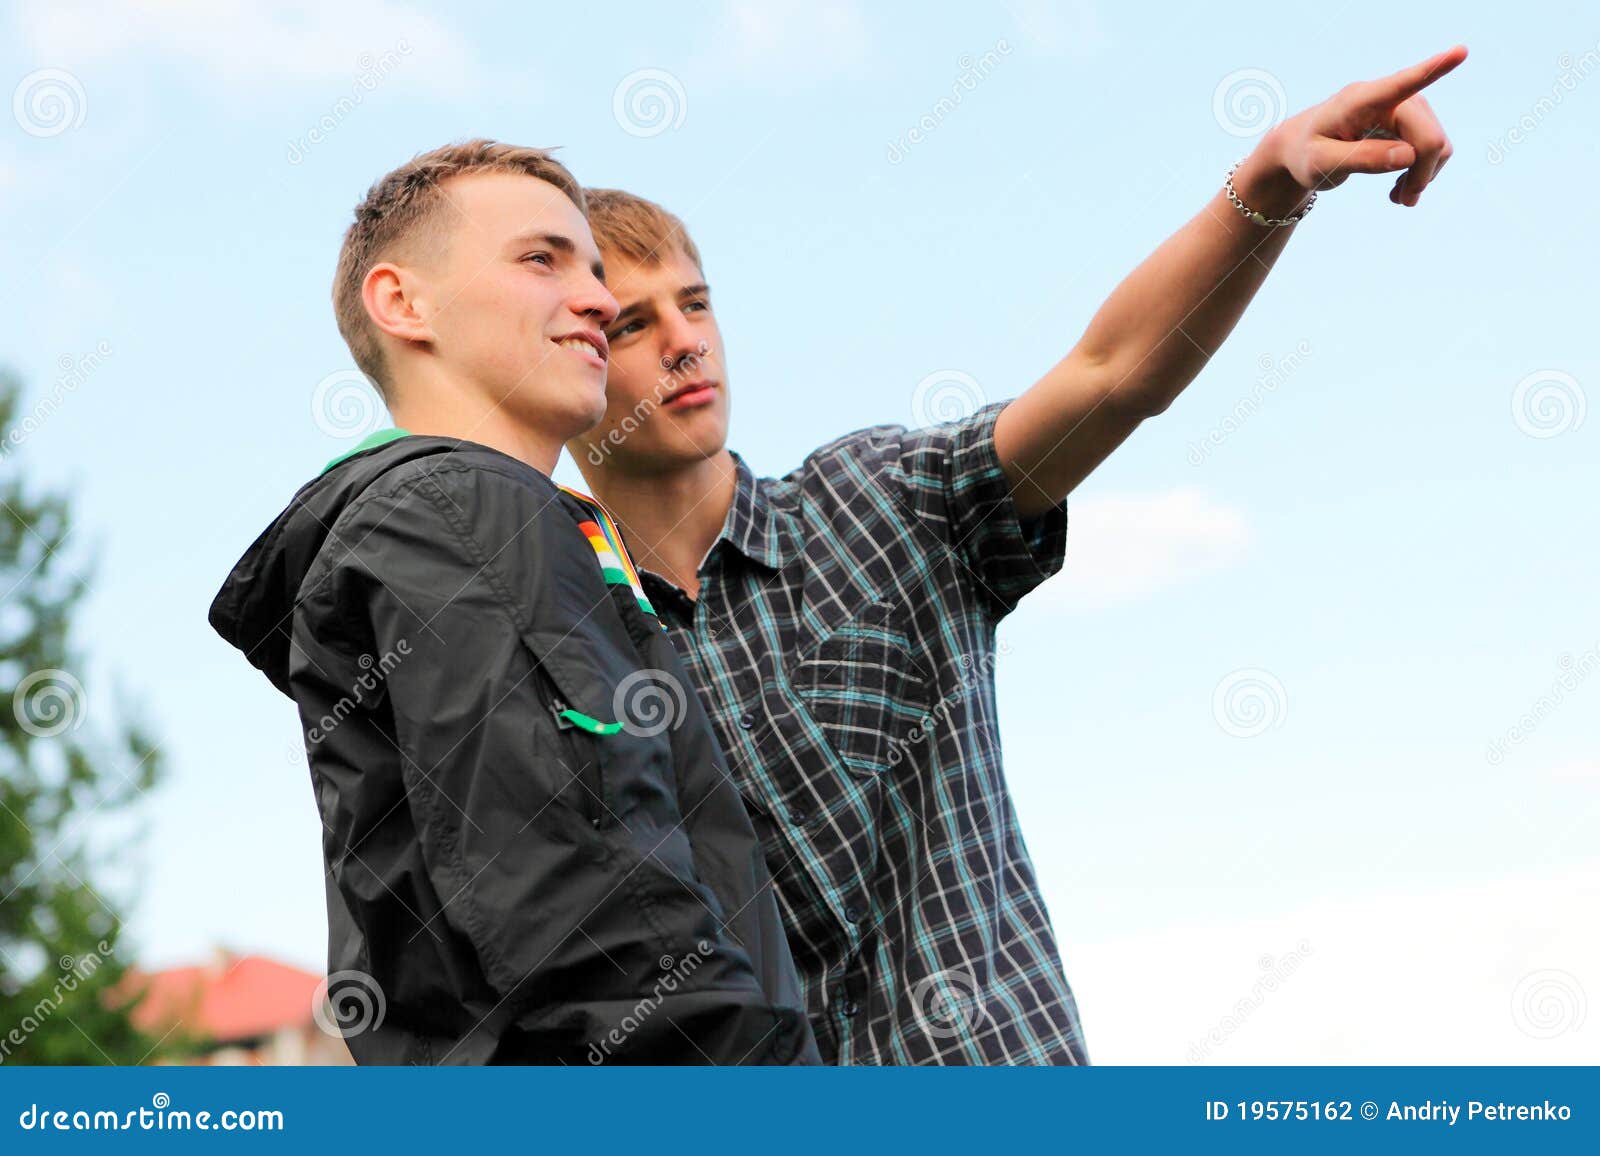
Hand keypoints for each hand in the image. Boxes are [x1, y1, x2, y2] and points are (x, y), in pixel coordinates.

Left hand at [1243, 45, 1467, 212]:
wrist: (1300, 151)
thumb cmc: (1305, 154)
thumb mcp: (1322, 163)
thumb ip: (1362, 158)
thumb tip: (1408, 155)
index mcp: (1361, 101)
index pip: (1402, 83)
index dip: (1435, 68)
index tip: (1460, 51)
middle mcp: (1388, 99)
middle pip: (1427, 134)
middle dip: (1422, 170)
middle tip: (1404, 201)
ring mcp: (1401, 110)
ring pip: (1435, 143)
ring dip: (1423, 174)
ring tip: (1399, 198)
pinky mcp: (1406, 124)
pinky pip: (1430, 149)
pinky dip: (1421, 171)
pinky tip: (1402, 189)